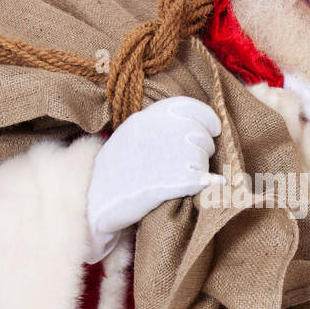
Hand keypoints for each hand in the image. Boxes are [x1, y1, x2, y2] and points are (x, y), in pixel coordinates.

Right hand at [85, 96, 225, 261]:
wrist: (97, 200)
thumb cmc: (113, 170)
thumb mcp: (131, 134)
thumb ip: (158, 125)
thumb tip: (192, 125)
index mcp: (151, 116)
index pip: (193, 108)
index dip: (207, 120)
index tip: (212, 130)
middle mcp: (164, 130)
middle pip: (201, 135)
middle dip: (201, 149)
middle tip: (186, 163)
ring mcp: (173, 154)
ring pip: (203, 158)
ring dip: (198, 169)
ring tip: (176, 177)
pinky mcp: (178, 179)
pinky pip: (204, 179)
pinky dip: (205, 185)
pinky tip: (197, 188)